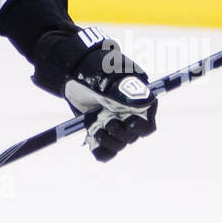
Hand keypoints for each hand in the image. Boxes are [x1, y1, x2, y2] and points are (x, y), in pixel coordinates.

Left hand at [33, 29, 157, 161]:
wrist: (73, 73)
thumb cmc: (95, 69)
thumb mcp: (109, 77)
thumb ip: (124, 90)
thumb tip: (143, 103)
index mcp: (139, 104)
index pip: (148, 127)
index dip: (139, 128)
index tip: (127, 120)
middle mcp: (129, 117)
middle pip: (133, 138)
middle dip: (120, 133)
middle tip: (107, 122)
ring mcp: (115, 126)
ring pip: (119, 145)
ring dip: (108, 141)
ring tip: (96, 128)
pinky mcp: (100, 133)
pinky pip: (105, 152)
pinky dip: (100, 150)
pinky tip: (93, 139)